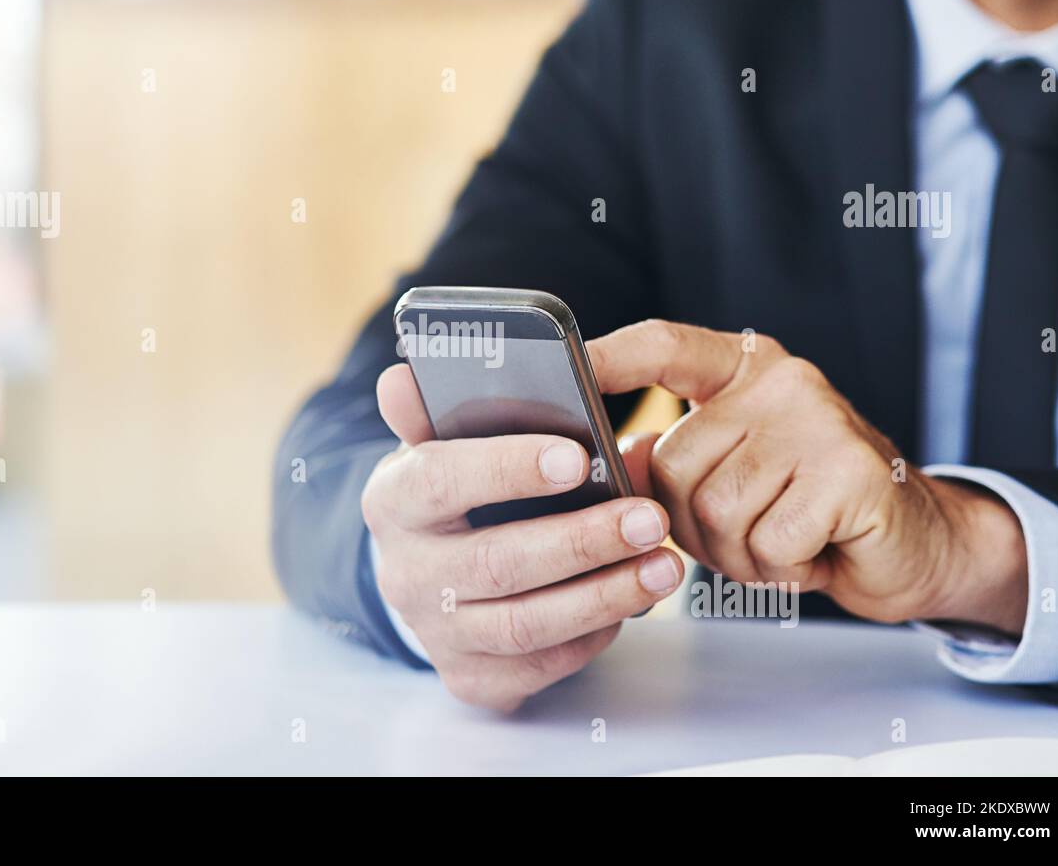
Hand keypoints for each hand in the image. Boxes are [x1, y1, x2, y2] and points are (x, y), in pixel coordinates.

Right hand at [361, 364, 684, 711]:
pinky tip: (633, 600)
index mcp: (393, 499)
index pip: (440, 480)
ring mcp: (437, 632)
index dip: (507, 469)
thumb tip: (402, 379)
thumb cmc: (459, 493)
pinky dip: (594, 634)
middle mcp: (405, 573)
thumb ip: (438, 409)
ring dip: (604, 594)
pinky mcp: (471, 678)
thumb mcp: (444, 441)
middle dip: (582, 541)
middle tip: (649, 518)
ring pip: (526, 624)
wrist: (434, 574)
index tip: (577, 457)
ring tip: (664, 565)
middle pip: (496, 562)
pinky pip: (542, 665)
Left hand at [586, 320, 1028, 634]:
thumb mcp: (733, 475)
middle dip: (694, 526)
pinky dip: (781, 569)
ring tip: (783, 541)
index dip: (611, 355)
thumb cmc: (809, 511)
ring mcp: (819, 421)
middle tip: (748, 533)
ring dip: (739, 554)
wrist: (918, 546)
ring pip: (715, 510)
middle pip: (673, 465)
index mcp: (745, 370)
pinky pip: (767, 542)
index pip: (664, 345)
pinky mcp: (851, 473)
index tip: (569, 360)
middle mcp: (781, 382)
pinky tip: (815, 552)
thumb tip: (607, 456)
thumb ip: (672, 459)